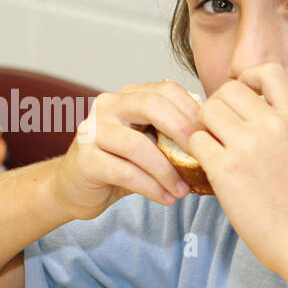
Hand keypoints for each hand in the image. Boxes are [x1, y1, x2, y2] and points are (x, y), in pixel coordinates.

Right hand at [48, 79, 200, 220]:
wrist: (73, 187)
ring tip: (183, 190)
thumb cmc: (116, 164)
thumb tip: (213, 140)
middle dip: (182, 131)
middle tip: (202, 156)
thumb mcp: (146, 142)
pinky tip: (166, 198)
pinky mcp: (85, 160)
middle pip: (151, 105)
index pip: (165, 89)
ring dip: (167, 170)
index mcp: (126, 96)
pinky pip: (125, 173)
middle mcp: (107, 106)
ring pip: (138, 145)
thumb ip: (169, 134)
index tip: (210, 135)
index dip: (192, 110)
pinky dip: (151, 187)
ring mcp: (92, 132)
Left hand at [187, 62, 287, 269]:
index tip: (244, 98)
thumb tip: (252, 114)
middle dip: (218, 106)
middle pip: (227, 90)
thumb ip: (282, 128)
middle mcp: (273, 125)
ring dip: (203, 127)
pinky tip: (207, 166)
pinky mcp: (226, 169)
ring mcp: (248, 146)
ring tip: (212, 148)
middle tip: (219, 130)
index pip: (268, 72)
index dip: (249, 78)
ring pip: (207, 111)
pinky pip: (196, 141)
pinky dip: (196, 150)